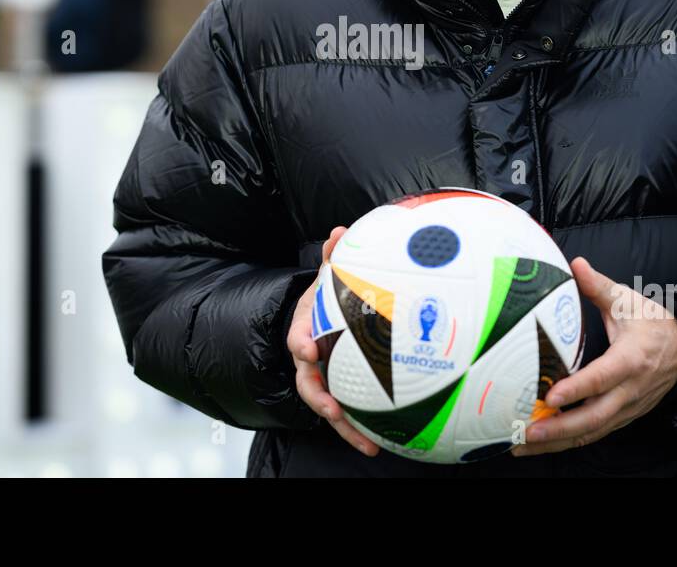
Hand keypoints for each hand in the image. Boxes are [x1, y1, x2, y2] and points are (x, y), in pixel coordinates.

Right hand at [287, 226, 379, 457]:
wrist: (324, 315)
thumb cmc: (331, 295)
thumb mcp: (332, 274)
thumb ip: (335, 256)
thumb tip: (340, 232)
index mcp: (305, 327)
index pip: (297, 334)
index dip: (300, 341)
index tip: (307, 348)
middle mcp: (309, 357)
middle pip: (307, 381)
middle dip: (319, 397)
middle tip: (333, 410)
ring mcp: (322, 377)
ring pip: (326, 405)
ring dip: (343, 426)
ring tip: (366, 443)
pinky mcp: (337, 391)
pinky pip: (346, 412)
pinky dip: (358, 429)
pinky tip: (379, 444)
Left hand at [512, 257, 676, 456]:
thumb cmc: (652, 323)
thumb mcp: (627, 300)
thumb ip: (598, 286)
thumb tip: (576, 264)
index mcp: (632, 358)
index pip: (603, 377)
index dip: (578, 388)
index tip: (551, 396)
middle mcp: (631, 389)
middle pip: (595, 416)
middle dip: (560, 429)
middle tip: (528, 431)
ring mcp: (629, 407)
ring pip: (593, 431)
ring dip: (559, 441)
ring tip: (524, 444)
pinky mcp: (624, 416)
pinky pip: (596, 433)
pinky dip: (570, 441)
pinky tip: (543, 443)